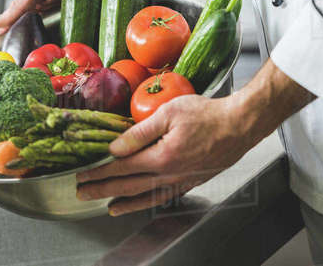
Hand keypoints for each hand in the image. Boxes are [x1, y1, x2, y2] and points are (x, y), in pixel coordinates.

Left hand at [76, 94, 258, 215]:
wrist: (240, 125)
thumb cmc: (208, 114)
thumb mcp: (170, 113)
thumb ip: (140, 131)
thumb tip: (115, 146)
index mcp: (161, 157)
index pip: (121, 168)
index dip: (99, 173)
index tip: (82, 176)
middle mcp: (169, 174)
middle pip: (128, 186)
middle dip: (103, 190)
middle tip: (83, 194)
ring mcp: (181, 180)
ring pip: (146, 197)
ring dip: (124, 203)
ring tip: (109, 208)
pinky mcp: (193, 181)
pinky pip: (165, 197)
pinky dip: (150, 203)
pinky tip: (144, 202)